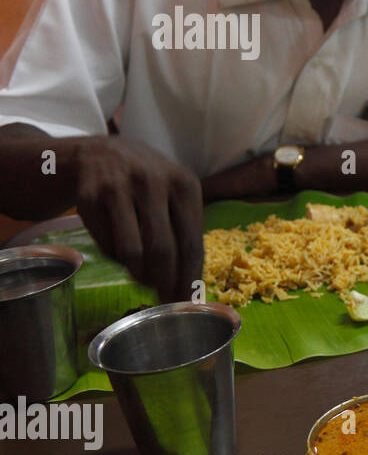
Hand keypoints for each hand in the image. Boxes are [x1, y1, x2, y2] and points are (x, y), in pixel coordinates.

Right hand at [70, 137, 203, 302]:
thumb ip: (185, 231)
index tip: (188, 300)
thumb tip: (190, 284)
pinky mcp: (89, 197)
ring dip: (138, 274)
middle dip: (165, 281)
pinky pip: (105, 244)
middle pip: (163, 250)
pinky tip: (121, 254)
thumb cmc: (149, 182)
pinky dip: (115, 258)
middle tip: (164, 298)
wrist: (101, 153)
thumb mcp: (175, 194)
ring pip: (131, 251)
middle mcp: (153, 182)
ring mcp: (118, 188)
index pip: (192, 243)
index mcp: (184, 184)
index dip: (190, 277)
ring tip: (142, 277)